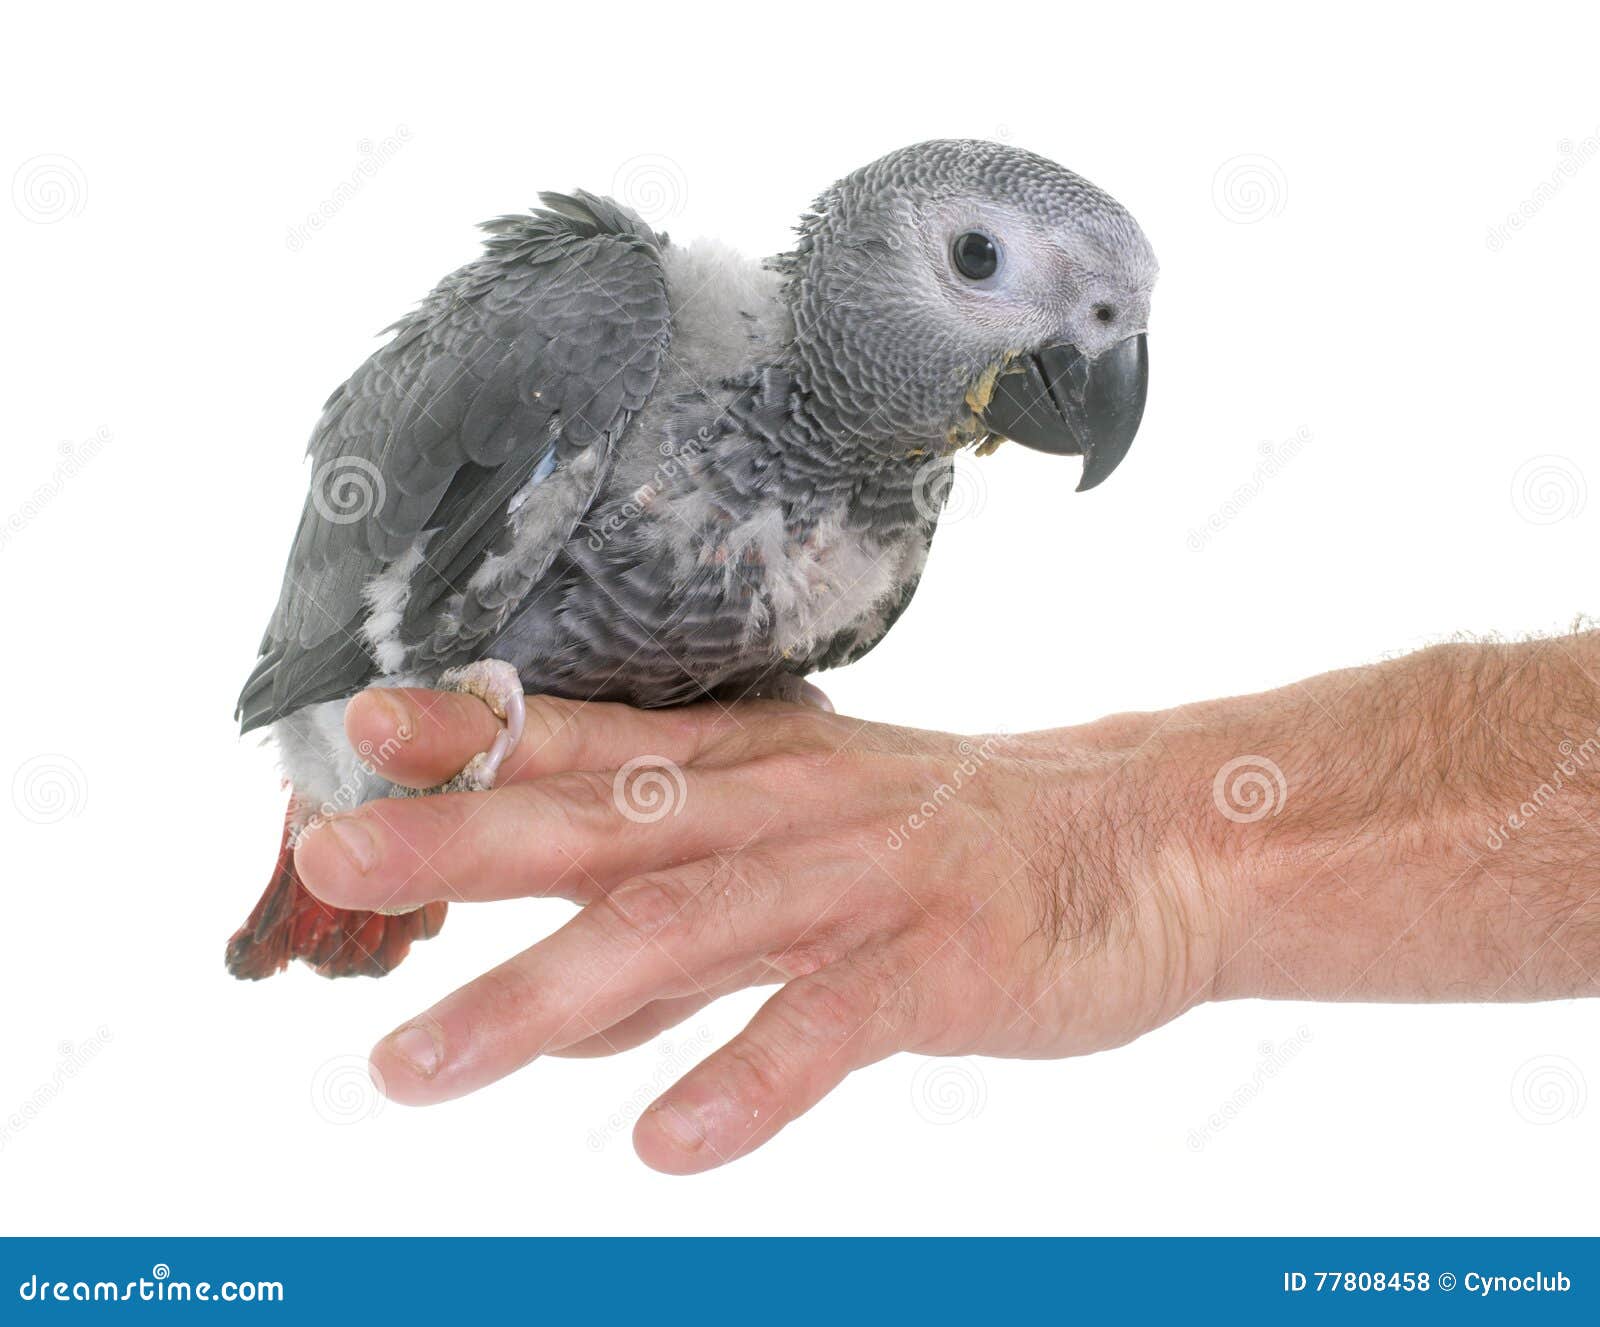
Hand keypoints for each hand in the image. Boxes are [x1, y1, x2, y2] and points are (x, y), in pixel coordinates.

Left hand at [294, 687, 1223, 1171]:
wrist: (1152, 838)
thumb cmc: (958, 848)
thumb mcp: (805, 855)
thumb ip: (678, 932)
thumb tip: (555, 1017)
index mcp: (751, 770)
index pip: (591, 741)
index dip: (474, 735)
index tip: (360, 732)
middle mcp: (785, 808)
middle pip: (604, 821)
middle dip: (461, 843)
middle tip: (335, 861)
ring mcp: (859, 878)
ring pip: (685, 924)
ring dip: (544, 992)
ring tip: (418, 1068)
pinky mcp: (940, 959)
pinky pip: (830, 1022)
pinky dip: (746, 1079)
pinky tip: (664, 1144)